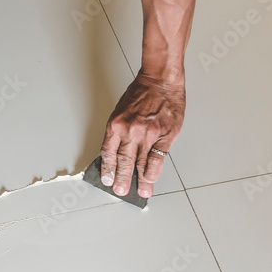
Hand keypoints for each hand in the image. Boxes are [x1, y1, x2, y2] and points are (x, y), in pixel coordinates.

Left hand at [100, 71, 185, 198]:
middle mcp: (130, 131)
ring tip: (141, 192)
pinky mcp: (164, 135)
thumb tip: (116, 152)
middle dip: (122, 179)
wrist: (160, 80)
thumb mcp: (120, 111)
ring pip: (141, 163)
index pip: (108, 153)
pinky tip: (151, 179)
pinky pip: (158, 158)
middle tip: (120, 191)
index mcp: (116, 125)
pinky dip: (153, 171)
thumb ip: (118, 132)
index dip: (107, 169)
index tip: (107, 180)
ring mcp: (148, 135)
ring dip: (140, 180)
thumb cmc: (141, 93)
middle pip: (124, 161)